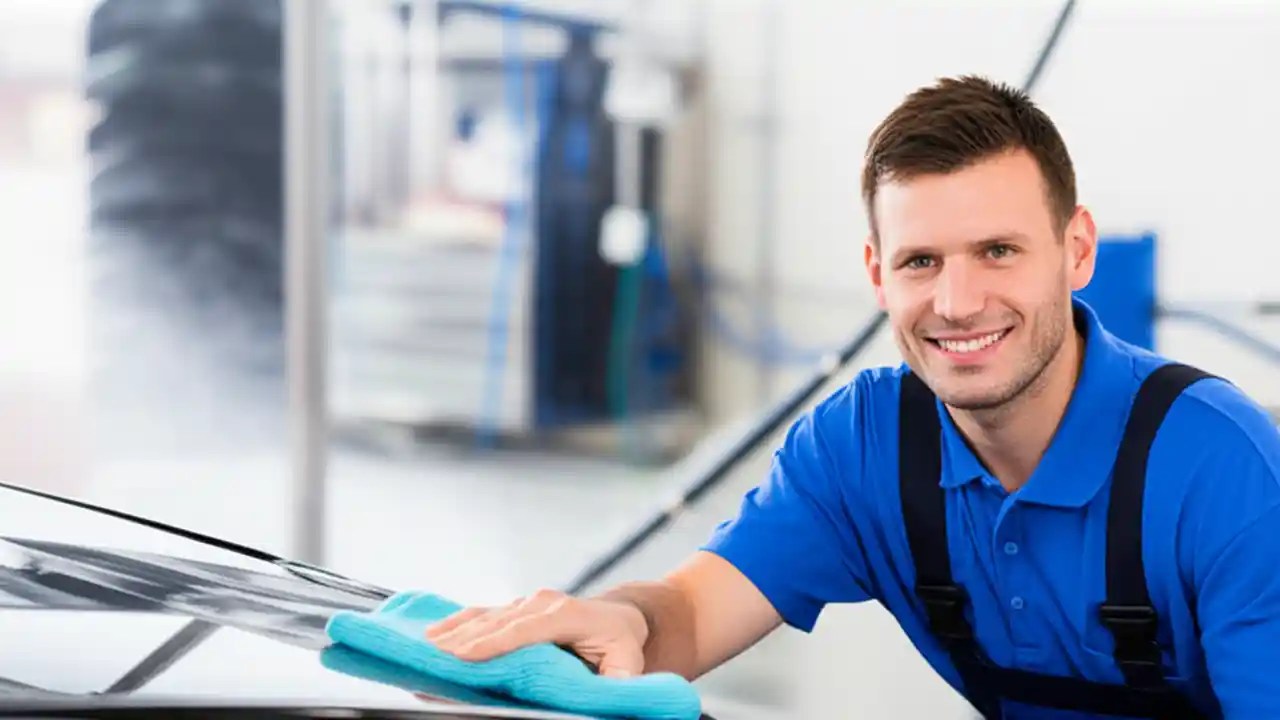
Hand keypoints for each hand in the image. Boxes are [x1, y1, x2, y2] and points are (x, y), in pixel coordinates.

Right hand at [425, 588, 650, 677]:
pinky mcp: (514, 608)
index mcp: (568, 614)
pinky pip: (481, 613)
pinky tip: (433, 632)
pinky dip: (457, 622)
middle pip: (499, 622)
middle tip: (435, 656)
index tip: (466, 654)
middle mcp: (542, 603)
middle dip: (465, 639)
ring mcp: (526, 603)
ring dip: (454, 630)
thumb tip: (610, 693)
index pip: (528, 628)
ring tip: (426, 645)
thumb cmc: (621, 643)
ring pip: (486, 615)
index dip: (496, 641)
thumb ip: (617, 679)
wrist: (618, 616)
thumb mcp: (627, 662)